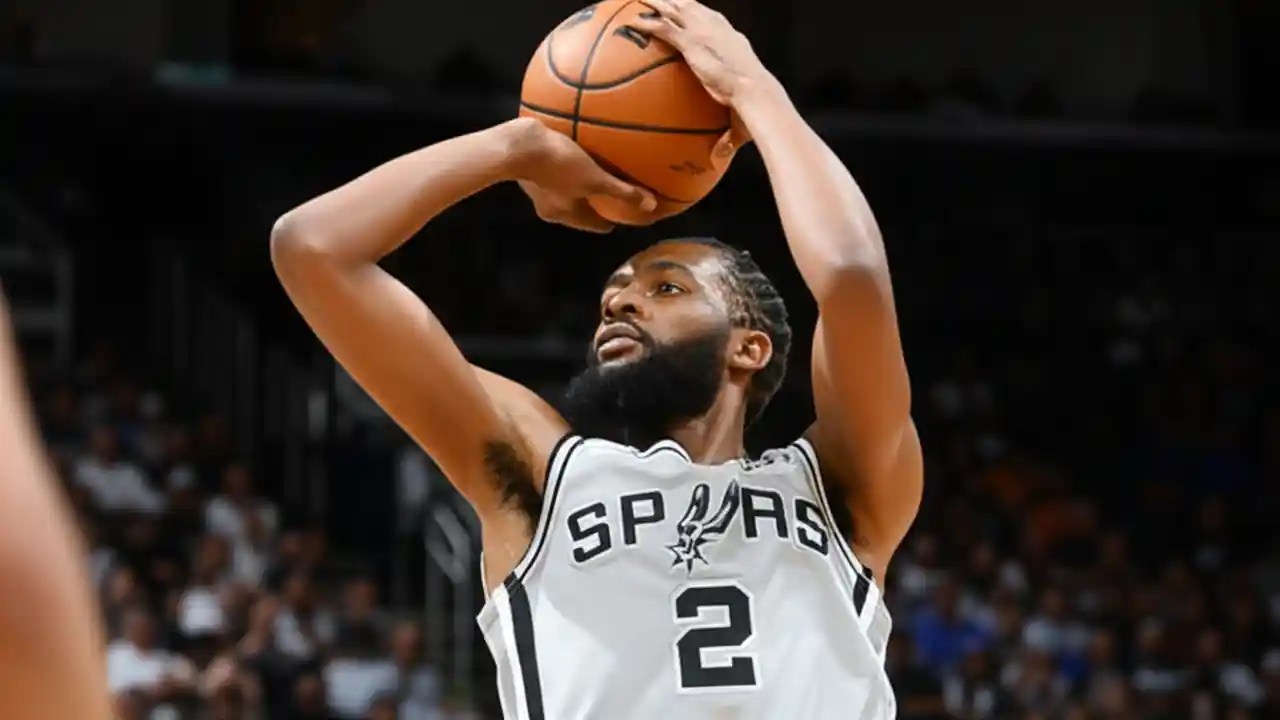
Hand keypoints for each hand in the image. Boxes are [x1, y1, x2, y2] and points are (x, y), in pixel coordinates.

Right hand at [507, 118, 656, 232]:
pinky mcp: (530, 167)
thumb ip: (622, 193)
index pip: (595, 225)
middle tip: (612, 195)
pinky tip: (574, 153)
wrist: (515, 144)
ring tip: (594, 172)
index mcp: (566, 214)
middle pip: (579, 209)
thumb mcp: (594, 180)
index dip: (610, 222)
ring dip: (579, 185)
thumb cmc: (558, 166)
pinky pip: (554, 171)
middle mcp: (549, 206)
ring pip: (565, 190)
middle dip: (595, 203)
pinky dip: (566, 167)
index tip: (622, 218)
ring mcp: (537, 188)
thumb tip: (651, 206)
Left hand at [633, 1, 769, 154]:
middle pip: (693, 9)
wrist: (756, 94)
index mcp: (733, 42)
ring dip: (660, 3)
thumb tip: (719, 158)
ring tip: (643, 0)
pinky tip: (633, 23)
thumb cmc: (755, 107)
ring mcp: (705, 34)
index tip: (694, 16)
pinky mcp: (693, 42)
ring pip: (677, 9)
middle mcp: (719, 31)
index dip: (704, 18)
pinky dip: (648, 24)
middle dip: (678, 3)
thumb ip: (726, 137)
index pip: (716, 24)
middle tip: (664, 1)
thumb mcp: (739, 120)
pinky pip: (664, 29)